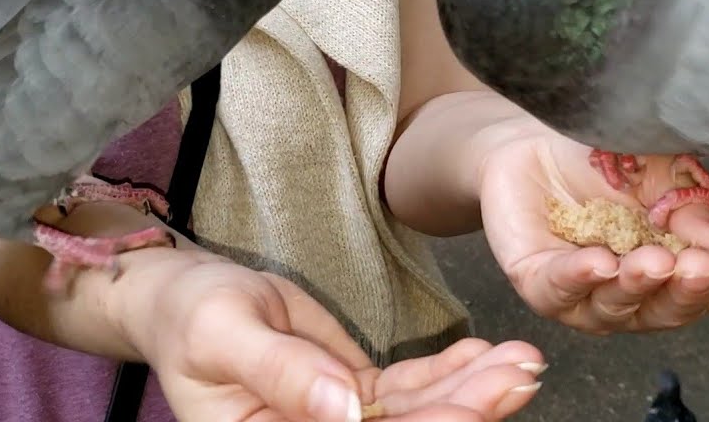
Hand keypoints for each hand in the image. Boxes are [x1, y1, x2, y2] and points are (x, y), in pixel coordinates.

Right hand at [116, 247, 547, 420]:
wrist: (185, 298)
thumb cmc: (191, 314)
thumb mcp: (225, 332)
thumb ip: (282, 372)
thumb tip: (343, 412)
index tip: (472, 414)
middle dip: (467, 409)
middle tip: (520, 375)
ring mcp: (339, 421)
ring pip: (420, 412)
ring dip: (474, 388)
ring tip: (523, 360)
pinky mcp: (354, 393)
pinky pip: (412, 386)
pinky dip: (454, 369)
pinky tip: (490, 352)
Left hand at [474, 116, 708, 334]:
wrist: (536, 137)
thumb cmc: (607, 161)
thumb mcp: (664, 176)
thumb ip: (695, 211)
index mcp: (678, 270)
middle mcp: (636, 294)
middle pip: (672, 310)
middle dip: (688, 289)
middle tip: (700, 265)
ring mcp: (586, 296)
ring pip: (616, 309)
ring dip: (637, 285)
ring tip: (652, 261)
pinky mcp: (537, 282)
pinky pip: (558, 290)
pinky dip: (580, 276)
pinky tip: (600, 262)